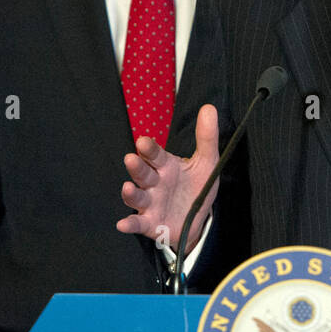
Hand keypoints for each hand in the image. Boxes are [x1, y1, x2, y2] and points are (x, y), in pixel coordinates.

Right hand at [117, 103, 220, 250]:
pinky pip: (137, 223)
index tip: (143, 141)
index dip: (149, 149)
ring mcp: (150, 203)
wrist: (198, 219)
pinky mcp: (150, 223)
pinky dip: (129, 224)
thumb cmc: (197, 187)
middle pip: (143, 173)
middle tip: (131, 158)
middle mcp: (154, 183)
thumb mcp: (207, 162)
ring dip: (131, 193)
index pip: (155, 155)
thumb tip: (209, 107)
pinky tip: (122, 224)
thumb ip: (207, 137)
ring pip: (137, 197)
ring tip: (128, 187)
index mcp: (166, 166)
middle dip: (137, 167)